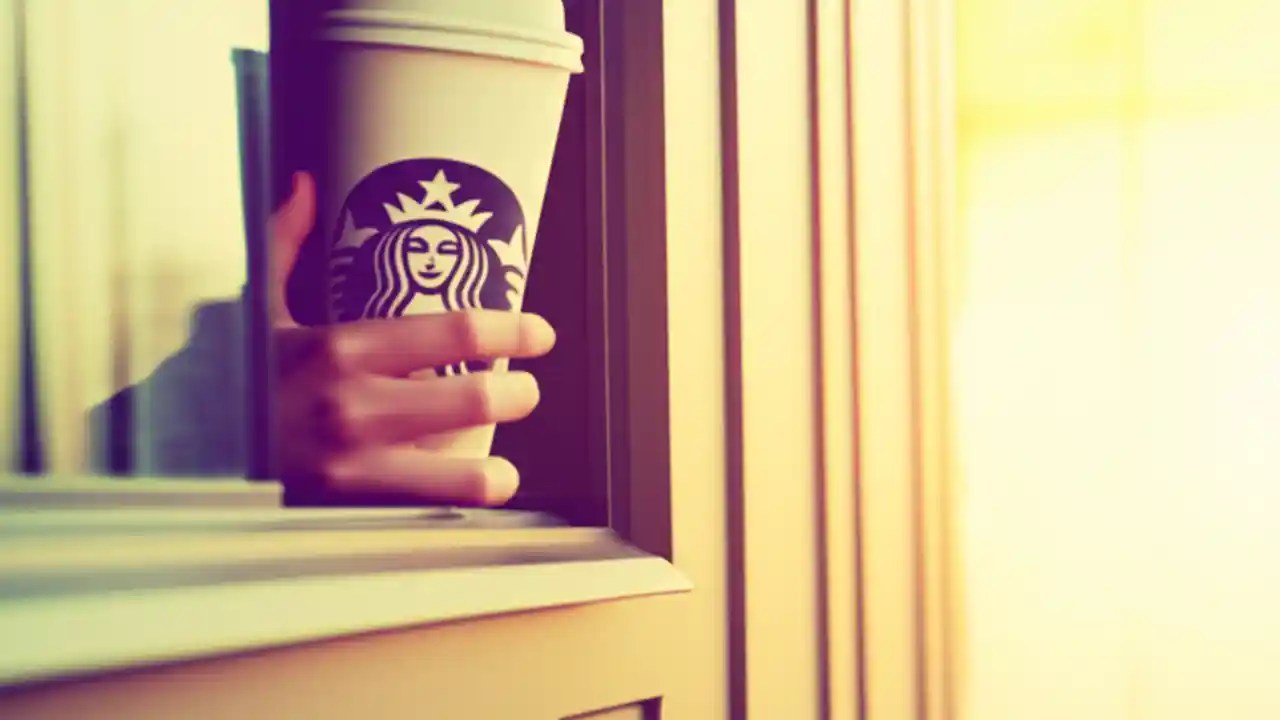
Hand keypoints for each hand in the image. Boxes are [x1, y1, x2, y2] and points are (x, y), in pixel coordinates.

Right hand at [267, 172, 553, 505]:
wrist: (184, 455)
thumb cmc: (236, 379)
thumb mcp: (258, 309)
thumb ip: (286, 244)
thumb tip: (303, 183)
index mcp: (339, 348)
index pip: (453, 331)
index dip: (512, 330)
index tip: (540, 334)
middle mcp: (352, 406)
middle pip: (475, 399)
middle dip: (518, 396)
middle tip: (524, 392)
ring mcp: (353, 464)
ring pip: (463, 473)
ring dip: (498, 470)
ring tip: (505, 465)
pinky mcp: (348, 510)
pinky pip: (428, 511)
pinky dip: (454, 503)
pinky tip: (464, 495)